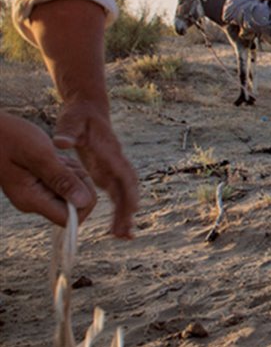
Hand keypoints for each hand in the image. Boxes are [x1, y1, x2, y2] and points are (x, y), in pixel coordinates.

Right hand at [0, 111, 96, 226]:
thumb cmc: (9, 137)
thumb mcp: (39, 155)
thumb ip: (61, 179)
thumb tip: (83, 202)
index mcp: (32, 200)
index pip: (69, 219)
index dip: (84, 201)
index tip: (76, 177)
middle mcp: (34, 202)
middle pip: (75, 205)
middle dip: (80, 182)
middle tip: (63, 162)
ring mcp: (35, 194)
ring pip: (72, 192)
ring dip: (74, 173)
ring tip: (56, 158)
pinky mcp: (38, 185)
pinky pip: (64, 182)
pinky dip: (67, 169)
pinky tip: (55, 157)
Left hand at [53, 98, 137, 238]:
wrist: (89, 110)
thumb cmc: (79, 115)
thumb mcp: (72, 120)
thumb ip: (68, 131)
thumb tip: (61, 142)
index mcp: (110, 153)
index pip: (124, 174)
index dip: (129, 192)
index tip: (133, 209)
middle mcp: (116, 163)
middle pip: (128, 190)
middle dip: (128, 211)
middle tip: (125, 233)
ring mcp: (112, 170)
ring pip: (124, 196)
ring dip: (125, 215)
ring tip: (123, 237)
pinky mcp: (106, 175)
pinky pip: (116, 196)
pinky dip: (119, 212)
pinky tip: (116, 228)